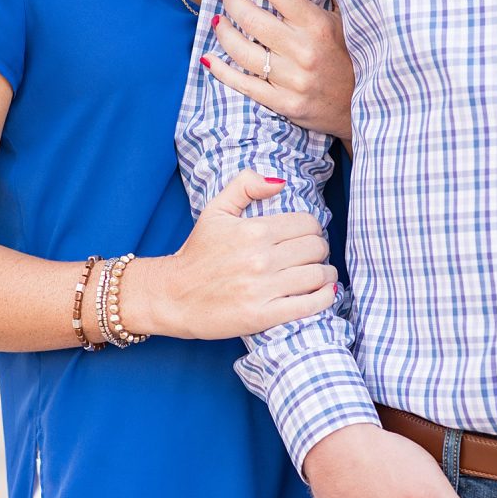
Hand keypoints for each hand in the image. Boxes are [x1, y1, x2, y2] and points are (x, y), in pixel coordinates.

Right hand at [129, 170, 337, 339]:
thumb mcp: (215, 211)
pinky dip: (324, 297)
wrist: (172, 295)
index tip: (304, 237)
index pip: (308, 223)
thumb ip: (245, 186)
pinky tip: (323, 293)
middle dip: (319, 250)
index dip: (312, 229)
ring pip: (318, 275)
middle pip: (317, 248)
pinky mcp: (262, 315)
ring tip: (318, 275)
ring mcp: (262, 288)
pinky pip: (310, 304)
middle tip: (311, 257)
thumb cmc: (197, 253)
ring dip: (324, 274)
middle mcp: (260, 258)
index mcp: (254, 230)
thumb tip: (280, 183)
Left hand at [200, 0, 353, 139]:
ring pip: (243, 52)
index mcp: (318, 25)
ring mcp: (293, 79)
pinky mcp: (284, 103)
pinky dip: (221, 71)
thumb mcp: (346, 20)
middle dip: (232, 2)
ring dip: (223, 33)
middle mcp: (304, 51)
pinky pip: (244, 84)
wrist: (361, 107)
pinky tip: (208, 58)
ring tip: (218, 21)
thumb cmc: (350, 56)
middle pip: (253, 20)